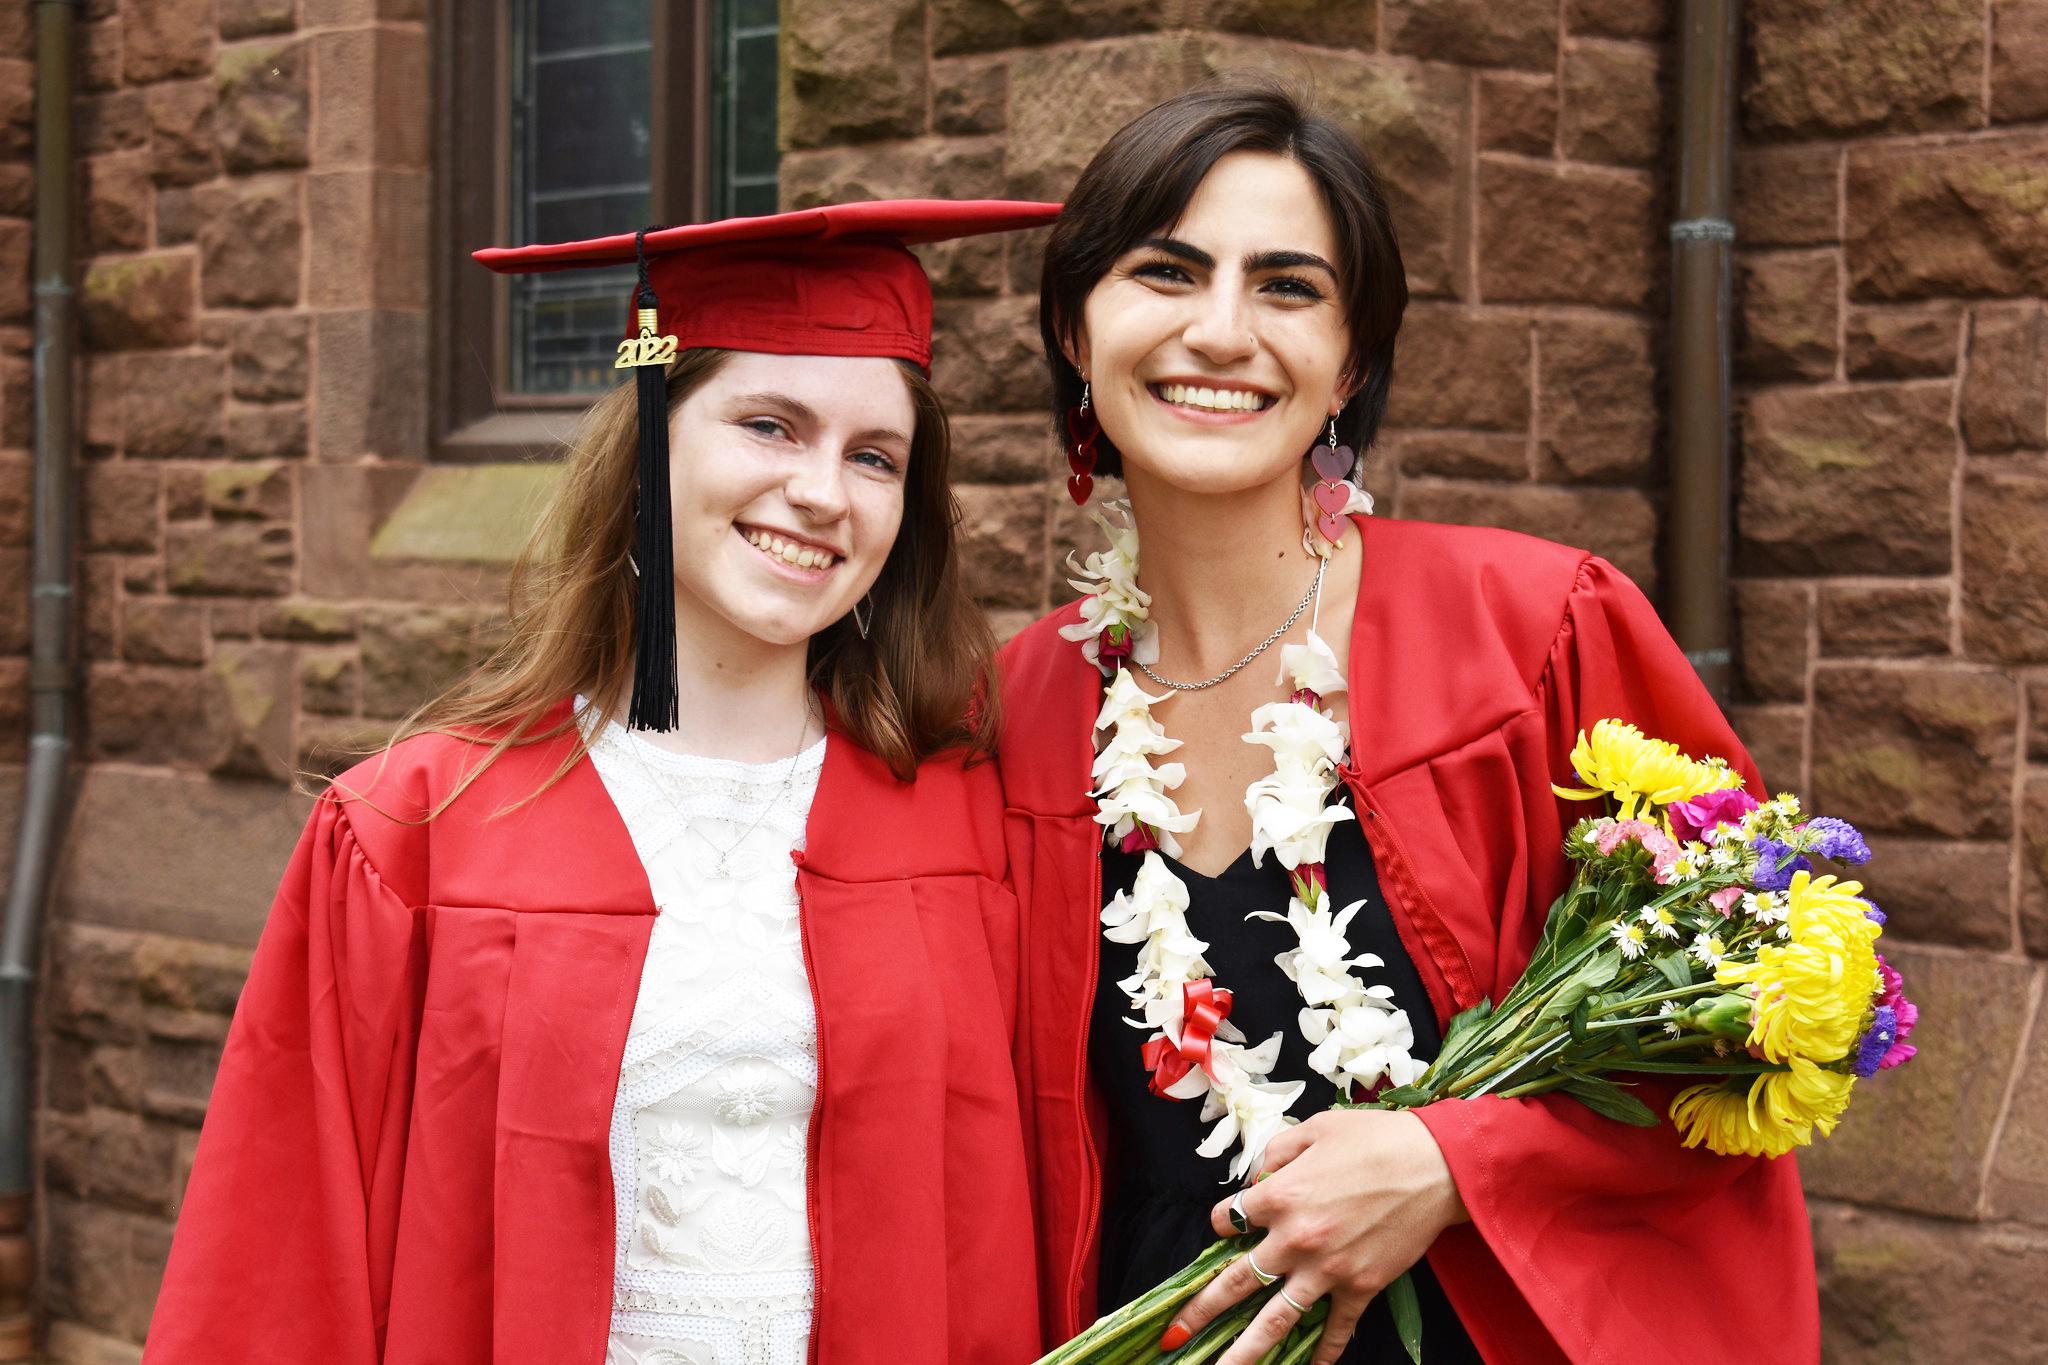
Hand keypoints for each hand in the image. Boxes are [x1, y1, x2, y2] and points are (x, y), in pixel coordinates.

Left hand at [1159, 1109, 1467, 1364]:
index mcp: (1279, 1195)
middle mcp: (1295, 1238)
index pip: (1228, 1219)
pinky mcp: (1361, 1288)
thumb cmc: (1376, 1138)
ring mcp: (1327, 1270)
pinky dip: (1322, 1353)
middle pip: (1236, 1284)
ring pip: (1275, 1320)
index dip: (1224, 1223)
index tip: (1228, 1226)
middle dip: (1201, 1311)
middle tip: (1174, 1335)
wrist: (1436, 1165)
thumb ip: (1277, 1152)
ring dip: (1245, 1351)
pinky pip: (1335, 1330)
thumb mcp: (1315, 1126)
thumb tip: (1256, 1178)